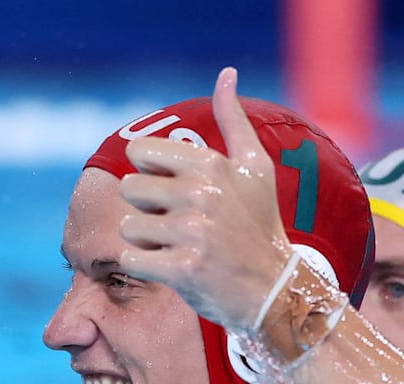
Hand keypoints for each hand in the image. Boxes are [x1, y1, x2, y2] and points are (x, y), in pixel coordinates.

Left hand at [118, 67, 291, 330]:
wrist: (276, 289)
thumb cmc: (259, 225)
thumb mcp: (254, 167)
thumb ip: (233, 119)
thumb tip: (226, 73)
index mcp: (211, 164)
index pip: (139, 153)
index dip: (149, 174)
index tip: (175, 192)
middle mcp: (201, 194)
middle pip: (128, 190)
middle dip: (147, 210)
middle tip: (181, 226)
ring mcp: (192, 233)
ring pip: (128, 227)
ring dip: (146, 242)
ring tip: (180, 247)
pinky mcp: (182, 269)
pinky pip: (131, 260)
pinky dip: (145, 267)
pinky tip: (175, 268)